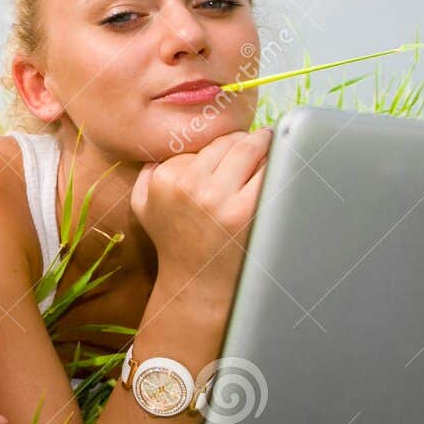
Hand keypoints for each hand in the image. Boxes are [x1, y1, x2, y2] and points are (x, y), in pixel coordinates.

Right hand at [131, 127, 271, 300]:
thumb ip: (145, 175)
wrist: (197, 284)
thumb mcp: (143, 208)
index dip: (220, 142)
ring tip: (270, 147)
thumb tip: (160, 148)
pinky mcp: (247, 211)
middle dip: (244, 139)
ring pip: (249, 148)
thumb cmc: (174, 243)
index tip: (233, 144)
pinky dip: (277, 164)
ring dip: (264, 144)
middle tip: (258, 141)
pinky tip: (281, 165)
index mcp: (164, 181)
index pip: (201, 143)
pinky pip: (268, 171)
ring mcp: (219, 199)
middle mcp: (189, 186)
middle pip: (226, 141)